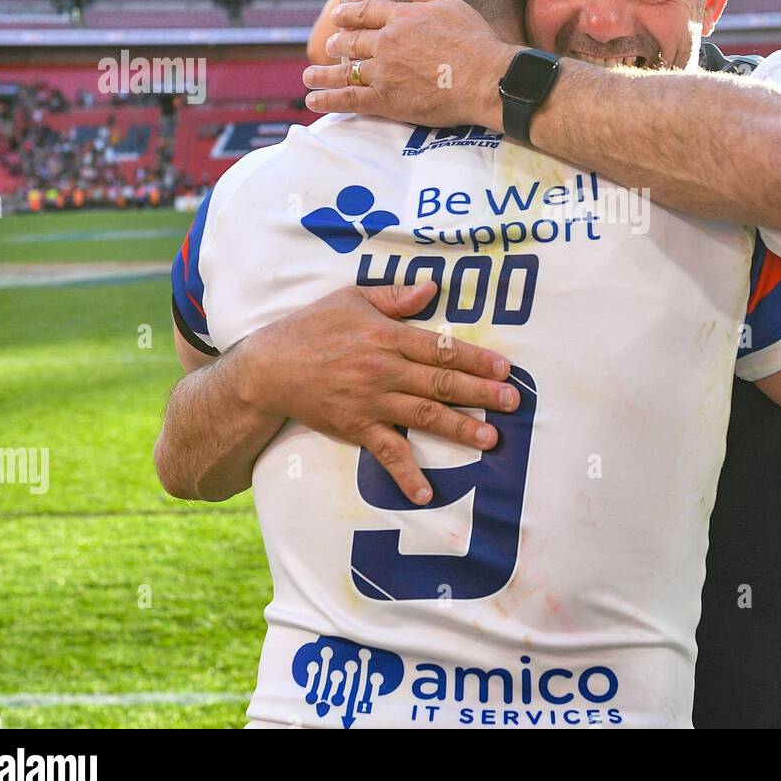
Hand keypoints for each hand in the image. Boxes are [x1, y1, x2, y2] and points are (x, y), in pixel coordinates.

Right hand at [239, 280, 520, 504]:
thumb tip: (432, 287)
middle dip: (480, 392)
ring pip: (423, 415)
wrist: (268, 368)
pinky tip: (426, 493)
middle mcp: (384, 369)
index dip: (475, 357)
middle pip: (440, 382)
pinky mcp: (356, 427)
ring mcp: (371, 401)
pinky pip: (386, 453)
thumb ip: (395, 297)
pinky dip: (406, 474)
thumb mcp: (352, 299)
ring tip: (490, 438)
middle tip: (512, 402)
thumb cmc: (312, 327)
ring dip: (458, 428)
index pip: (441, 347)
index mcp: (387, 335)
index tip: (504, 367)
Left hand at [302, 0, 517, 129]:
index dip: (348, 15)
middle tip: (329, 47)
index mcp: (401, 17)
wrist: (485, 79)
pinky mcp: (386, 100)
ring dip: (323, 73)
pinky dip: (328, 100)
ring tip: (309, 75)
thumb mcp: (449, 4)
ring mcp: (384, 72)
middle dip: (338, 44)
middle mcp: (386, 42)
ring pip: (346, 71)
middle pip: (352, 42)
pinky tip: (313, 100)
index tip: (338, 18)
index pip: (365, 12)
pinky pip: (349, 99)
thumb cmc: (475, 41)